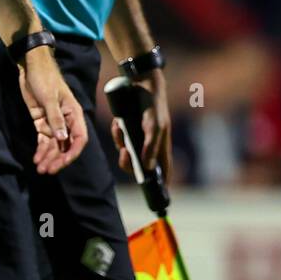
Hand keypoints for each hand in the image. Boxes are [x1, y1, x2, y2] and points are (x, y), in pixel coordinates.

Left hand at [20, 49, 87, 174]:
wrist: (31, 66)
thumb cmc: (44, 78)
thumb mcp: (50, 98)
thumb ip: (55, 119)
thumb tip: (63, 138)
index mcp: (74, 114)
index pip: (79, 138)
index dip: (72, 152)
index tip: (63, 163)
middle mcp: (66, 121)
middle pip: (65, 145)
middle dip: (58, 159)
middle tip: (47, 170)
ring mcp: (53, 122)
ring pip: (54, 145)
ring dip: (48, 157)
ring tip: (40, 168)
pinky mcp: (42, 122)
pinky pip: (44, 140)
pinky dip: (41, 150)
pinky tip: (36, 159)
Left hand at [113, 69, 172, 183]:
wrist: (140, 83)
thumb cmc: (153, 105)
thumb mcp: (154, 126)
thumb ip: (151, 147)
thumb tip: (147, 169)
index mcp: (161, 146)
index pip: (163, 170)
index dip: (162, 183)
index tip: (159, 196)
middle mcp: (150, 144)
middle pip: (138, 165)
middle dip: (129, 162)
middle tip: (125, 152)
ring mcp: (138, 137)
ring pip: (125, 150)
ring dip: (121, 142)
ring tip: (122, 128)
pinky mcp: (127, 128)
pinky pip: (119, 137)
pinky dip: (117, 132)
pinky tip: (119, 122)